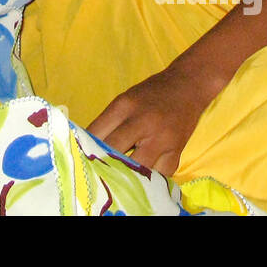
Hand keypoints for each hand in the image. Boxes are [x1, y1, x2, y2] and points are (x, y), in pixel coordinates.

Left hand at [87, 62, 219, 176]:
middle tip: (94, 174)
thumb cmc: (150, 94)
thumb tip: (87, 147)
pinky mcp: (177, 151)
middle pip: (114, 152)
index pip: (97, 133)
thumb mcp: (124, 100)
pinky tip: (141, 179)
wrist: (187, 85)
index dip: (85, 148)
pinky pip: (160, 175)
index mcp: (124, 106)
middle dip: (102, 164)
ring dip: (126, 175)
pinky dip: (150, 179)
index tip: (79, 159)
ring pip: (137, 168)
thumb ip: (108, 122)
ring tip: (117, 181)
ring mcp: (162, 139)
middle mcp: (143, 122)